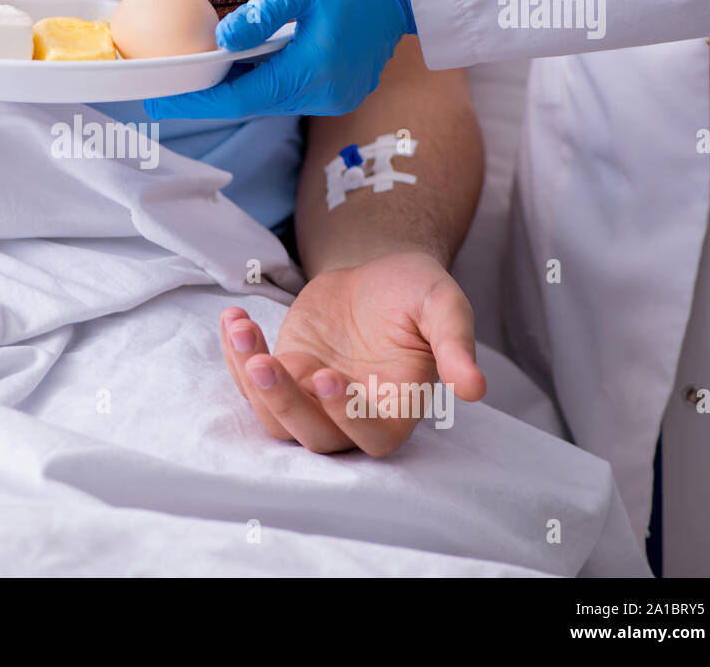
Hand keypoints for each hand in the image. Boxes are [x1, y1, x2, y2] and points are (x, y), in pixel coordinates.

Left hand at [145, 0, 414, 119]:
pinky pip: (291, 90)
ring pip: (272, 98)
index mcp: (314, 69)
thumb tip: (220, 41)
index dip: (198, 99)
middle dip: (210, 96)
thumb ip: (260, 14)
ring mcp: (337, 95)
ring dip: (236, 87)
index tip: (161, 101)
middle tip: (168, 89)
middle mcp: (326, 93)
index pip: (241, 96)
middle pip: (253, 103)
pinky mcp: (343, 88)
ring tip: (196, 77)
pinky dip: (263, 80)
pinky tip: (238, 66)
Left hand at [219, 252, 485, 455]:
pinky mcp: (283, 375)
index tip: (325, 377)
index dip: (345, 416)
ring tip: (241, 330)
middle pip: (312, 437)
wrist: (377, 271)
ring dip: (250, 380)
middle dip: (283, 403)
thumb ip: (455, 345)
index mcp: (396, 410)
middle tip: (262, 363)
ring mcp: (311, 399)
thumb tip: (476, 388)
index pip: (370, 437)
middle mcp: (351, 416)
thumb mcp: (442, 306)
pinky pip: (251, 382)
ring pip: (274, 417)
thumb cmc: (417, 292)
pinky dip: (235, 355)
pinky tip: (233, 318)